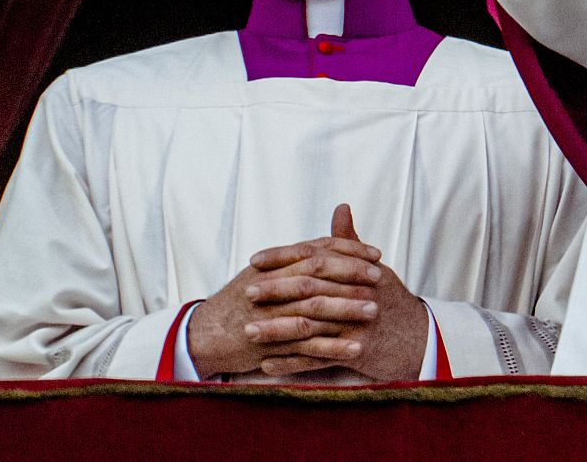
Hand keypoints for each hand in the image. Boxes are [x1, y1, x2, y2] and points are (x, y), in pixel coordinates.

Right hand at [187, 207, 383, 375]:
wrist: (204, 335)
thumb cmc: (240, 300)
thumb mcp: (265, 271)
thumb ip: (297, 256)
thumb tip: (327, 239)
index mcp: (273, 266)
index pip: (317, 251)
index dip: (348, 251)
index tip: (376, 255)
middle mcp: (271, 286)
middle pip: (317, 276)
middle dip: (352, 276)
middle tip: (381, 279)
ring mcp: (269, 316)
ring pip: (313, 310)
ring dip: (346, 310)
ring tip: (374, 311)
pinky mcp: (269, 345)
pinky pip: (304, 347)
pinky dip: (331, 347)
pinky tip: (356, 347)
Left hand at [254, 205, 429, 379]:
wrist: (421, 340)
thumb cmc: (392, 303)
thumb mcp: (376, 270)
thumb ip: (350, 243)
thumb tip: (340, 207)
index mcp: (361, 270)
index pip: (317, 256)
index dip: (284, 257)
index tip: (255, 261)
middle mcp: (360, 292)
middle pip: (312, 288)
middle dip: (276, 290)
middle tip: (247, 292)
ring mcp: (359, 322)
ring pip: (311, 324)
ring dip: (276, 330)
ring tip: (248, 332)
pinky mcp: (359, 350)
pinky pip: (318, 357)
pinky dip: (291, 361)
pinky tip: (267, 363)